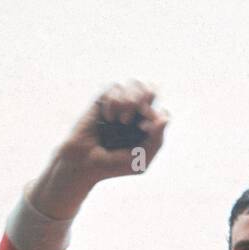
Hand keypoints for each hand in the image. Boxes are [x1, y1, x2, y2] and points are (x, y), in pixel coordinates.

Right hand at [39, 81, 167, 201]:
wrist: (84, 162)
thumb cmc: (113, 165)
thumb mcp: (139, 161)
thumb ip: (156, 141)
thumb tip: (164, 117)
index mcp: (149, 129)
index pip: (163, 112)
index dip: (156, 115)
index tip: (144, 129)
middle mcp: (137, 113)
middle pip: (152, 89)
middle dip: (144, 100)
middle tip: (132, 119)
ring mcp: (122, 104)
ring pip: (135, 84)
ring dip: (129, 101)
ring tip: (121, 121)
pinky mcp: (105, 98)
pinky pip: (116, 87)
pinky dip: (113, 102)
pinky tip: (108, 118)